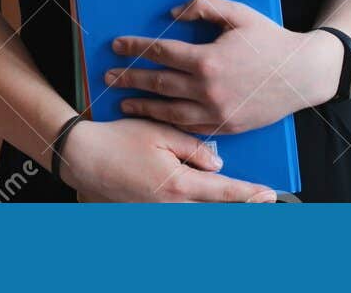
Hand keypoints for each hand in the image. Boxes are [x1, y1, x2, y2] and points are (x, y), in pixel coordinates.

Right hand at [59, 117, 275, 202]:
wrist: (81, 158)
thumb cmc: (117, 140)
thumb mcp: (160, 134)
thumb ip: (194, 148)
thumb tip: (217, 164)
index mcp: (178, 184)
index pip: (223, 191)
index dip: (249, 194)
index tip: (269, 195)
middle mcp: (171, 206)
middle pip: (215, 211)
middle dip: (239, 207)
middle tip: (261, 200)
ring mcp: (158, 214)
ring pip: (197, 216)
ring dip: (216, 208)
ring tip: (238, 202)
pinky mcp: (147, 216)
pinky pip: (178, 215)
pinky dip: (194, 210)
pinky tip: (202, 203)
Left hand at [107, 0, 341, 135]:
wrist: (302, 74)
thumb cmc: (269, 40)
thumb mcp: (238, 14)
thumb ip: (204, 7)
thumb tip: (173, 12)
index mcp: (208, 60)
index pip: (161, 53)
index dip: (136, 48)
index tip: (117, 45)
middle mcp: (208, 90)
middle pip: (158, 84)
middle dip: (130, 79)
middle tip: (108, 76)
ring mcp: (216, 112)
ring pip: (169, 111)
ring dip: (143, 107)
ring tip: (124, 103)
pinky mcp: (226, 127)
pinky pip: (190, 127)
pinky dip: (169, 123)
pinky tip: (156, 118)